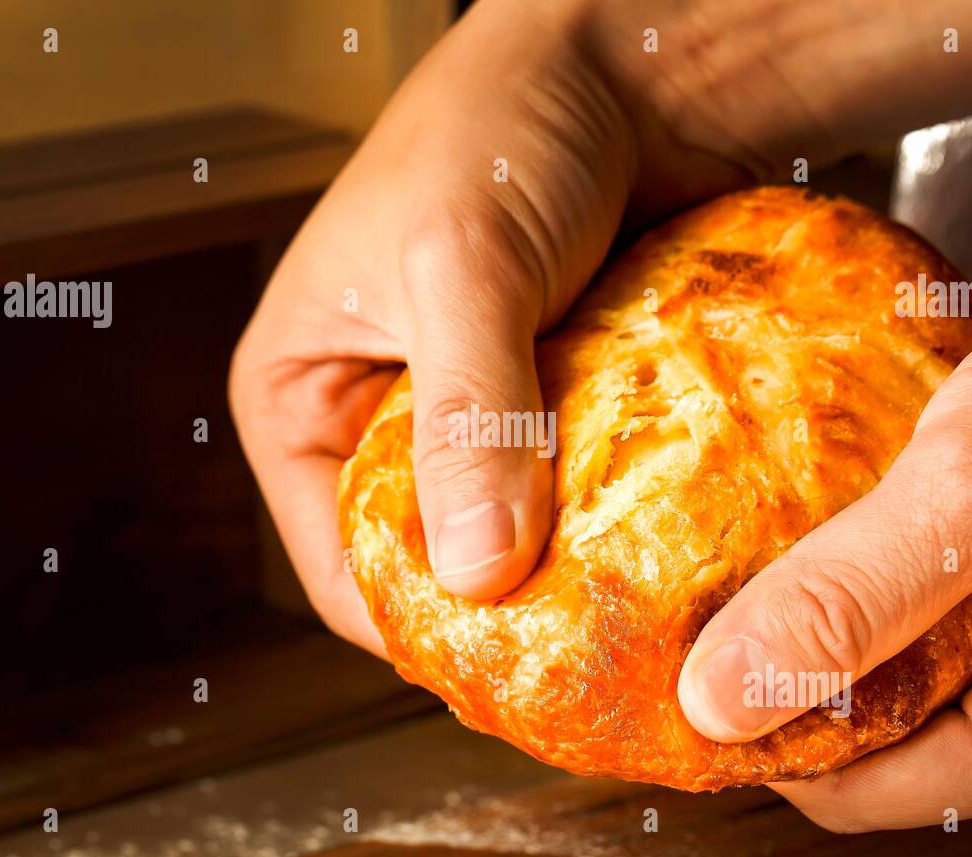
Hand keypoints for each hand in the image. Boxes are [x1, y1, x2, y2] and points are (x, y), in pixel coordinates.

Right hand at [229, 0, 763, 654]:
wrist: (632, 68)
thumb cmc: (503, 129)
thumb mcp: (460, 265)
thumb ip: (468, 413)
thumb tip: (473, 568)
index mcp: (303, 400)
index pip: (341, 565)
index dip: (417, 627)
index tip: (509, 673)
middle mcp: (383, 421)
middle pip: (431, 561)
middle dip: (503, 604)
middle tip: (588, 654)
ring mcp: (479, 419)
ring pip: (513, 535)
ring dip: (571, 564)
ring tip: (638, 608)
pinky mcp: (558, 407)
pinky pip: (581, 492)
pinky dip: (618, 519)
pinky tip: (668, 543)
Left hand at [678, 223, 971, 828]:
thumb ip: (846, 599)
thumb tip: (717, 702)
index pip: (865, 794)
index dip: (761, 743)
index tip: (681, 679)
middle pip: (873, 742)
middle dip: (780, 681)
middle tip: (693, 617)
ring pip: (886, 677)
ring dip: (809, 625)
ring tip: (734, 574)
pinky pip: (911, 616)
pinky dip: (850, 584)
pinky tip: (801, 537)